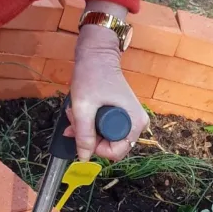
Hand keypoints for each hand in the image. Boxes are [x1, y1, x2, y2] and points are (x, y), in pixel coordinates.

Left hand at [68, 32, 145, 162]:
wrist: (97, 54)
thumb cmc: (92, 75)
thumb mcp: (84, 106)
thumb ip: (84, 134)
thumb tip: (83, 158)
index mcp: (135, 123)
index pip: (116, 152)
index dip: (95, 147)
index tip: (81, 132)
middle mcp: (138, 124)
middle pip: (111, 145)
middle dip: (88, 136)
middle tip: (74, 119)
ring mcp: (131, 119)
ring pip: (106, 137)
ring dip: (87, 129)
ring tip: (75, 112)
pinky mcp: (123, 114)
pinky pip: (106, 129)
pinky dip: (91, 123)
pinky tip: (81, 111)